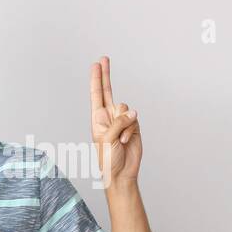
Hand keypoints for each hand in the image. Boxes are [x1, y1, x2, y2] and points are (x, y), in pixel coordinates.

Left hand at [90, 55, 141, 185]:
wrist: (121, 172)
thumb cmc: (108, 159)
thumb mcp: (106, 140)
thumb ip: (117, 122)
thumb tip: (132, 111)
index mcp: (97, 119)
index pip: (96, 95)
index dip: (97, 79)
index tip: (96, 65)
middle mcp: (108, 117)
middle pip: (109, 92)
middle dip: (106, 75)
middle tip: (104, 58)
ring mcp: (122, 120)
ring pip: (126, 108)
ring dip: (124, 125)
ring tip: (119, 139)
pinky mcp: (134, 126)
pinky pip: (134, 120)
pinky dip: (131, 131)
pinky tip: (126, 141)